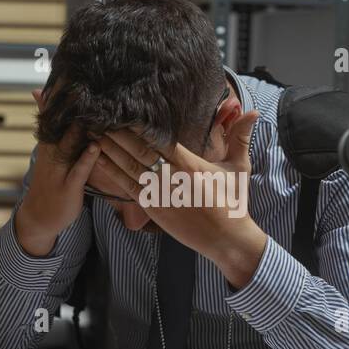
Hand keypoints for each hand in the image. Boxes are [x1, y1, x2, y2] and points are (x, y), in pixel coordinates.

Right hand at [13, 89, 99, 256]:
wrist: (39, 217)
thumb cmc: (53, 181)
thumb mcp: (53, 152)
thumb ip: (59, 128)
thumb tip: (52, 102)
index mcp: (51, 142)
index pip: (55, 112)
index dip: (61, 93)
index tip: (71, 70)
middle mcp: (52, 152)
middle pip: (61, 123)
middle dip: (71, 104)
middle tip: (83, 81)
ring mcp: (59, 169)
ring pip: (69, 145)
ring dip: (80, 127)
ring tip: (94, 109)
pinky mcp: (68, 187)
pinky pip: (78, 171)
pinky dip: (87, 158)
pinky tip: (96, 147)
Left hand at [96, 110, 266, 287]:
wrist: (228, 239)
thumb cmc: (234, 203)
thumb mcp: (239, 167)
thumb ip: (240, 137)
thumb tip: (254, 110)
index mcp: (191, 164)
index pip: (161, 139)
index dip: (141, 125)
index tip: (126, 110)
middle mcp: (173, 178)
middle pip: (140, 150)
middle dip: (120, 134)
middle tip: (101, 116)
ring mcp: (161, 195)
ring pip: (130, 168)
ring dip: (111, 150)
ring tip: (94, 133)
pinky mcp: (154, 209)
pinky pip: (128, 188)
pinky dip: (112, 174)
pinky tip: (99, 161)